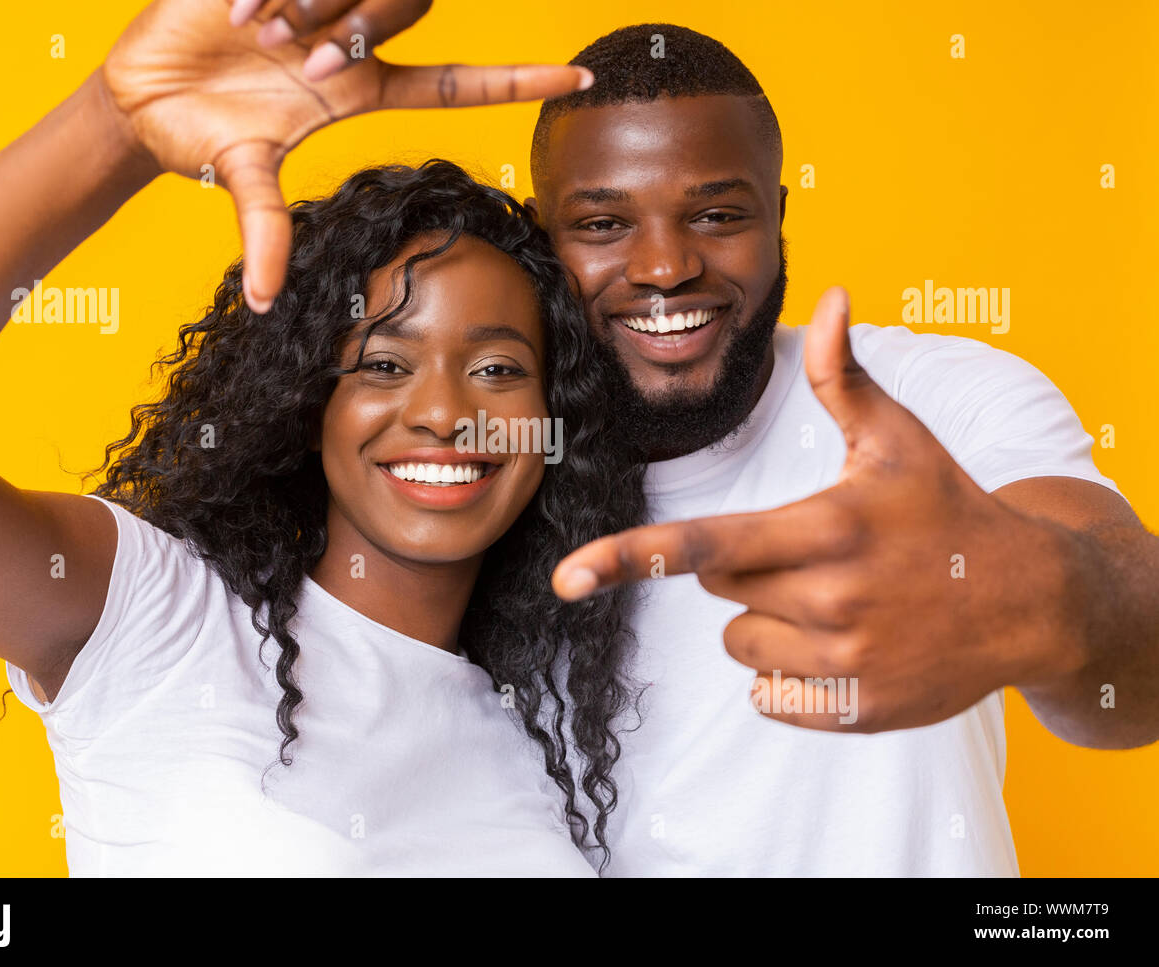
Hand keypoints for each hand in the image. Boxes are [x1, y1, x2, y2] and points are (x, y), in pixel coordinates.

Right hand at [101, 0, 590, 311]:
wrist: (138, 94)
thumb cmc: (197, 136)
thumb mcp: (237, 175)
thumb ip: (262, 226)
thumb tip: (264, 299)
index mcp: (359, 90)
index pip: (456, 83)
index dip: (515, 82)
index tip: (576, 79)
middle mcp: (350, 41)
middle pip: (407, 6)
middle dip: (353, 24)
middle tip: (290, 59)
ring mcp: (316, 1)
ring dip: (308, 2)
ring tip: (254, 32)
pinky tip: (235, 7)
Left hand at [552, 287, 1086, 732]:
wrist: (1032, 602)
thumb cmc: (949, 509)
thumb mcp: (899, 439)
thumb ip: (844, 375)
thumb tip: (834, 296)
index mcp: (826, 528)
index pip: (706, 545)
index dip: (630, 556)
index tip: (568, 579)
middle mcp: (829, 599)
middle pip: (717, 587)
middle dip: (745, 568)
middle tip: (811, 552)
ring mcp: (843, 661)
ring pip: (737, 643)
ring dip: (766, 622)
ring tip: (835, 601)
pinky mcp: (852, 708)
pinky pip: (767, 694)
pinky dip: (789, 673)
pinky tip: (845, 645)